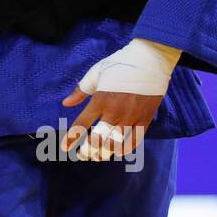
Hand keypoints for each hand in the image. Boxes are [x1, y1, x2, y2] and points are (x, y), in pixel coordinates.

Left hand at [60, 38, 180, 159]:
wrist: (150, 61)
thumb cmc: (120, 64)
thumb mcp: (96, 73)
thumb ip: (81, 90)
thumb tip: (66, 103)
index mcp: (100, 100)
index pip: (81, 124)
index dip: (72, 138)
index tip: (65, 148)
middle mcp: (114, 112)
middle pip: (98, 139)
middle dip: (88, 151)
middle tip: (83, 155)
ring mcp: (131, 117)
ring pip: (116, 143)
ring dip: (105, 152)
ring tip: (98, 156)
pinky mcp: (145, 119)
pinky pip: (134, 141)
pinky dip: (125, 149)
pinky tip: (117, 152)